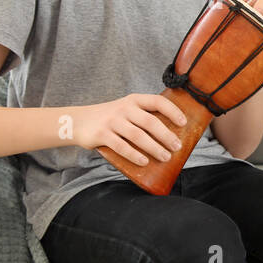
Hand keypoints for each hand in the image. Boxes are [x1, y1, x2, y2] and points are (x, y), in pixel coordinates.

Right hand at [74, 93, 188, 165]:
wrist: (78, 120)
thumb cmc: (111, 118)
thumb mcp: (126, 109)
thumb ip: (143, 116)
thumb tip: (171, 135)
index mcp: (134, 100)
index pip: (157, 101)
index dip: (172, 111)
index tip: (184, 123)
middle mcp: (124, 108)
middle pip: (150, 122)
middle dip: (166, 136)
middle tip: (177, 147)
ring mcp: (112, 121)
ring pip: (138, 136)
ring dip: (154, 148)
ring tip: (165, 157)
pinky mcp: (102, 135)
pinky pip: (121, 147)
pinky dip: (135, 155)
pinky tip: (144, 162)